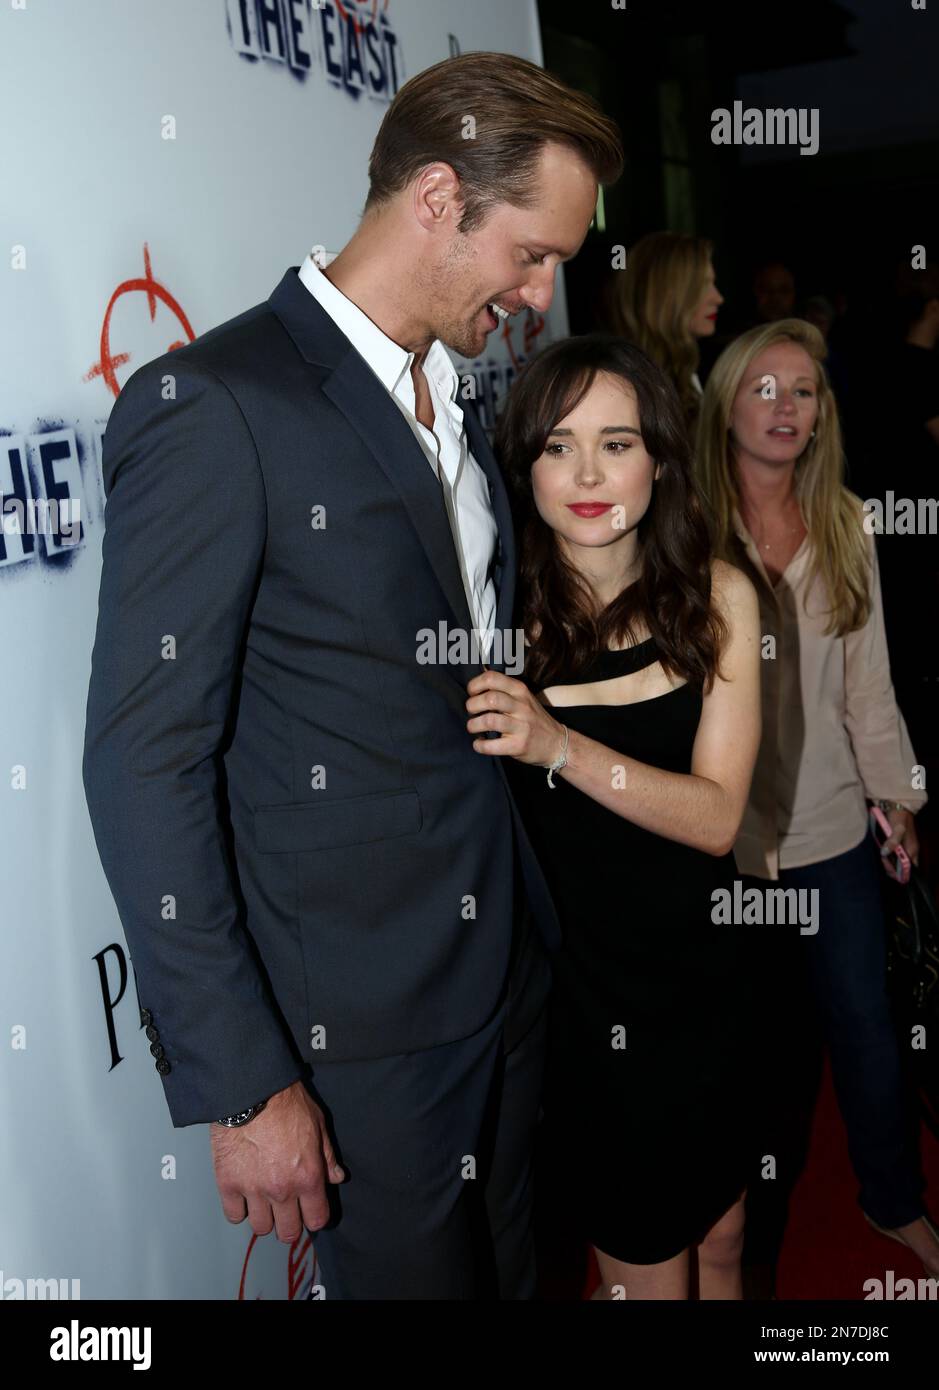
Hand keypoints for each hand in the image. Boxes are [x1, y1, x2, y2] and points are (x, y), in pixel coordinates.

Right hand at [210, 1079, 344, 1242]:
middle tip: (287, 1211)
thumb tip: (336, 1177)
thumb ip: (327, 1156)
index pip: (317, 1219)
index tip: (310, 1211)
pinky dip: (239, 1209)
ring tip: (264, 1203)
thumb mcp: (318, 1124)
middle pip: (287, 1232)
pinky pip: (234, 1215)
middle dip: (290, 1224)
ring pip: (260, 1227)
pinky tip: (244, 1196)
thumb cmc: (285, 1102)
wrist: (250, 1091)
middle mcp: (282, 1190)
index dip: (315, 1217)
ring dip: (264, 1218)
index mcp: (308, 1177)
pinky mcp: (228, 1184)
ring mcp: (253, 1190)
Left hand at [465, 668, 566, 767]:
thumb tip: (479, 675)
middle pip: (489, 698)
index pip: (492, 678)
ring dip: (473, 725)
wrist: (557, 743)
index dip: (475, 685)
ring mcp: (521, 726)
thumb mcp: (524, 698)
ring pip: (489, 721)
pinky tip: (479, 743)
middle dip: (472, 705)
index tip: (472, 694)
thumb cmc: (534, 719)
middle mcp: (522, 706)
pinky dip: (479, 745)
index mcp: (520, 690)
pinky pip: (492, 745)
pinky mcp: (519, 745)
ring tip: (473, 727)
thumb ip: (504, 688)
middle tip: (471, 712)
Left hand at [880, 807, 918, 871]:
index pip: (909, 868)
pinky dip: (888, 856)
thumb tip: (885, 853)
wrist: (897, 806)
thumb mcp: (897, 829)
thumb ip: (892, 841)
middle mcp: (909, 850)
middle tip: (883, 861)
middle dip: (892, 867)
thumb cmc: (899, 817)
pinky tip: (882, 853)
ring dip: (889, 862)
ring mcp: (904, 847)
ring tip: (882, 857)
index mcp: (912, 849)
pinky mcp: (898, 843)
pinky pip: (894, 854)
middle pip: (902, 867)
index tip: (889, 868)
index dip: (900, 872)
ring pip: (897, 861)